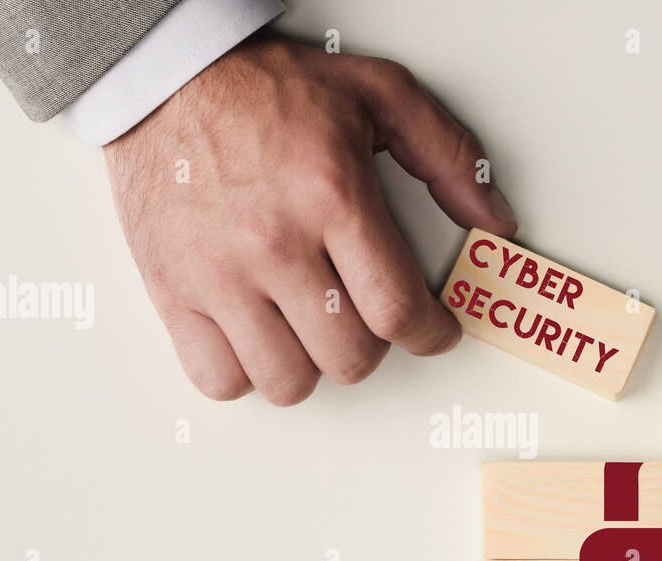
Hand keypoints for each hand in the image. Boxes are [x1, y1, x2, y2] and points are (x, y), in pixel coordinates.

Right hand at [103, 30, 517, 403]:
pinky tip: (259, 339)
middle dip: (373, 346)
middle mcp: (274, 242)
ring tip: (311, 330)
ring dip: (312, 366)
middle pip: (350, 357)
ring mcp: (218, 276)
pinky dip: (245, 374)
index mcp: (332, 195)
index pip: (399, 311)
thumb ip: (447, 156)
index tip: (435, 332)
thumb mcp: (377, 93)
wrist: (166, 77)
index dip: (431, 335)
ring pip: (288, 381)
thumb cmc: (267, 88)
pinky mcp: (173, 293)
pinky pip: (220, 380)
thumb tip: (494, 221)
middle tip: (366, 318)